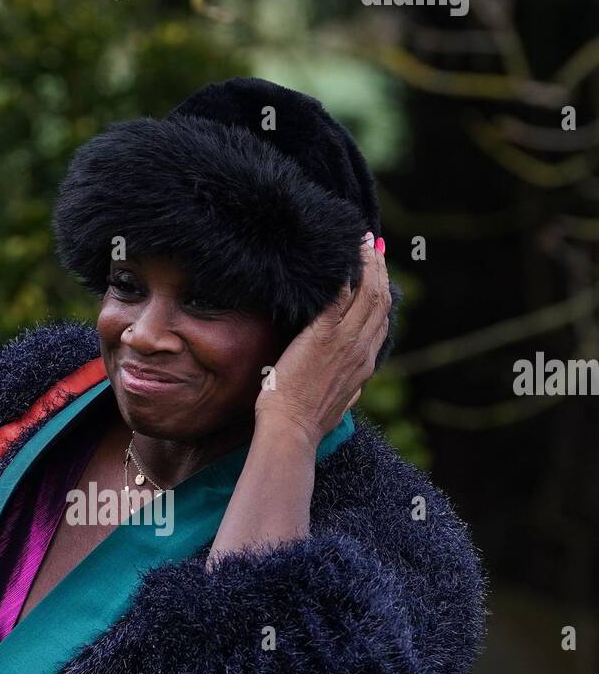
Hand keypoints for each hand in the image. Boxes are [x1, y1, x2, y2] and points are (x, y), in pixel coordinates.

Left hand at [255, 232, 389, 445]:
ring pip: (367, 292)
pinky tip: (339, 258)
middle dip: (379, 269)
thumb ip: (349, 390)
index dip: (382, 294)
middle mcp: (361, 349)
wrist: (292, 431)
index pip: (380, 321)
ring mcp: (344, 341)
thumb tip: (354, 388)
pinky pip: (338, 296)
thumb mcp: (338, 406)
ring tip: (362, 243)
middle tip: (373, 246)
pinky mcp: (323, 336)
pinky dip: (342, 274)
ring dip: (367, 263)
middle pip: (380, 299)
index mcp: (365, 365)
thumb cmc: (305, 423)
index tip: (378, 275)